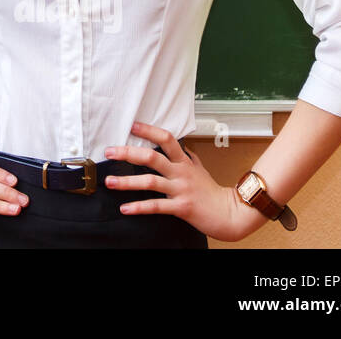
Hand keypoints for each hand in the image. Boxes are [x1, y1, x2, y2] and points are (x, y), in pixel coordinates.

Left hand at [104, 121, 269, 242]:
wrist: (230, 215)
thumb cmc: (213, 192)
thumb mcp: (200, 170)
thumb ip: (189, 158)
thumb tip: (183, 148)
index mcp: (184, 162)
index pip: (166, 139)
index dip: (149, 130)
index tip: (132, 125)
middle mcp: (180, 173)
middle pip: (152, 157)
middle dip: (128, 153)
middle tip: (110, 151)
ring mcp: (180, 189)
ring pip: (150, 181)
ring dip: (127, 182)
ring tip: (110, 182)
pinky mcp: (181, 207)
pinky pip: (157, 206)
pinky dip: (139, 207)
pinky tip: (126, 208)